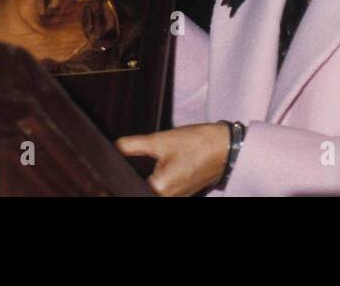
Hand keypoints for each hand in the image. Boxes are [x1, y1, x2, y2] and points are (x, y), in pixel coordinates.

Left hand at [116, 123, 230, 195]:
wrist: (225, 146)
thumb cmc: (197, 143)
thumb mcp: (161, 140)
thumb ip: (134, 145)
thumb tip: (114, 146)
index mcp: (161, 189)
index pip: (130, 189)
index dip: (121, 180)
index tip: (114, 171)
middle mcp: (169, 198)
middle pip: (141, 191)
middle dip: (132, 180)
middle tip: (127, 163)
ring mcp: (177, 198)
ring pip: (152, 192)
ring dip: (144, 182)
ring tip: (140, 166)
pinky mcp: (183, 194)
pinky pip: (163, 192)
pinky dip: (157, 183)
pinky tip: (155, 170)